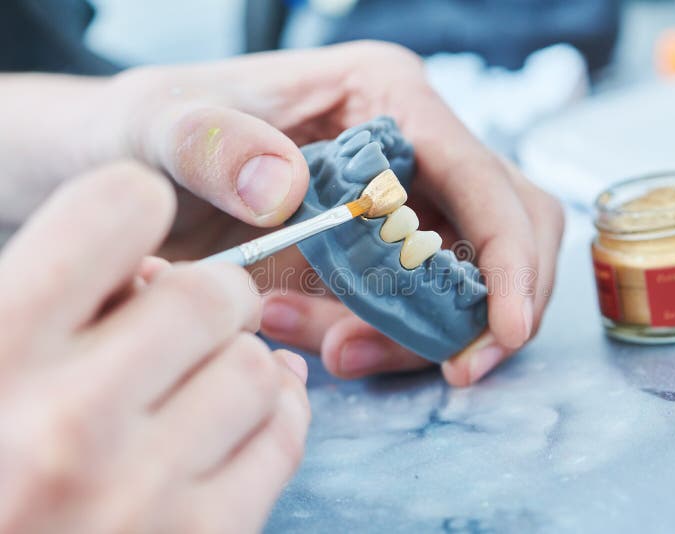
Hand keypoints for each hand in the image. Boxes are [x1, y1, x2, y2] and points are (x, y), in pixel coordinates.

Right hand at [0, 163, 308, 531]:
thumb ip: (49, 295)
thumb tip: (158, 271)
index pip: (119, 206)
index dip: (139, 207)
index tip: (143, 236)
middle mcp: (67, 420)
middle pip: (211, 296)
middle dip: (214, 295)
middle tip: (194, 318)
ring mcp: (138, 491)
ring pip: (257, 369)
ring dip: (241, 362)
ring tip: (205, 378)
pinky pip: (281, 440)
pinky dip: (277, 415)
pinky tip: (245, 416)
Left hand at [77, 41, 563, 385]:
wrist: (121, 170)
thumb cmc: (147, 131)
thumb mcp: (161, 126)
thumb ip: (214, 146)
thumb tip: (286, 188)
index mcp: (385, 97)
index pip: (482, 176)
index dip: (508, 255)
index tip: (506, 329)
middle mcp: (412, 149)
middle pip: (505, 232)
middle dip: (488, 305)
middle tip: (452, 370)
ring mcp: (401, 204)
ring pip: (466, 281)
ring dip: (421, 334)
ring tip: (332, 351)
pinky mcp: (379, 255)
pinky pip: (418, 310)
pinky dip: (386, 341)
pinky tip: (321, 344)